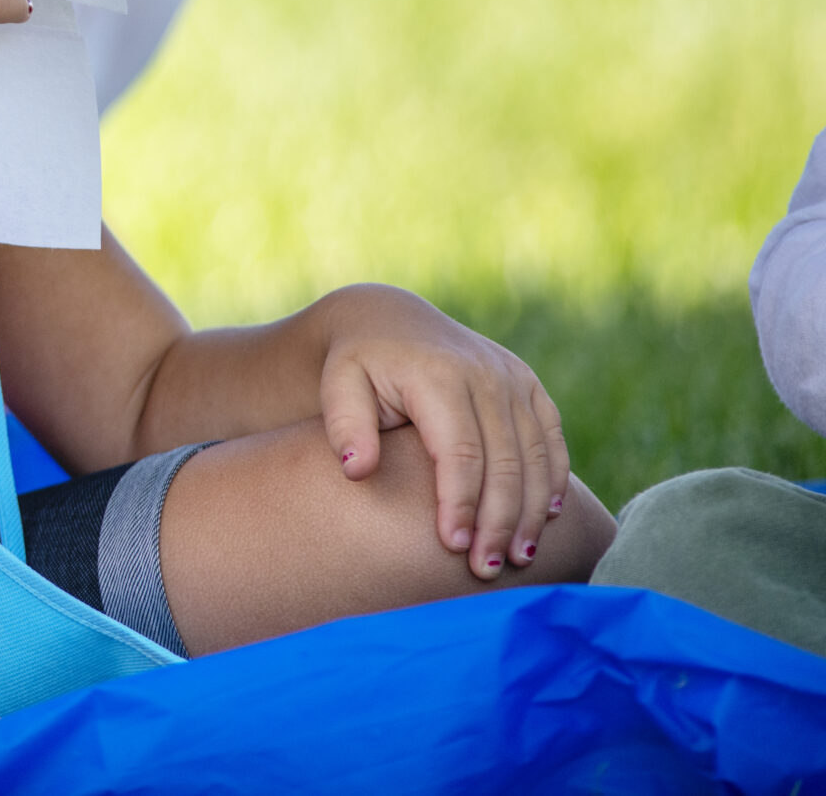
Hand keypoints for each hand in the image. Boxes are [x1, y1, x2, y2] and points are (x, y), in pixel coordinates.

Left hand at [314, 285, 568, 579]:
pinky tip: (545, 518)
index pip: (459, 452)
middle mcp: (484, 373)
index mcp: (437, 375)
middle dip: (498, 521)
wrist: (389, 320)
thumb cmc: (357, 365)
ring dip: (530, 511)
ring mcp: (513, 377)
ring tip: (518, 559)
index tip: (453, 546)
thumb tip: (355, 470)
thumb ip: (345, 426)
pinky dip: (552, 478)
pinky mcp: (529, 384)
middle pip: (504, 462)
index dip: (459, 503)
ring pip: (535, 456)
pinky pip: (550, 438)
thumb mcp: (338, 386)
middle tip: (487, 570)